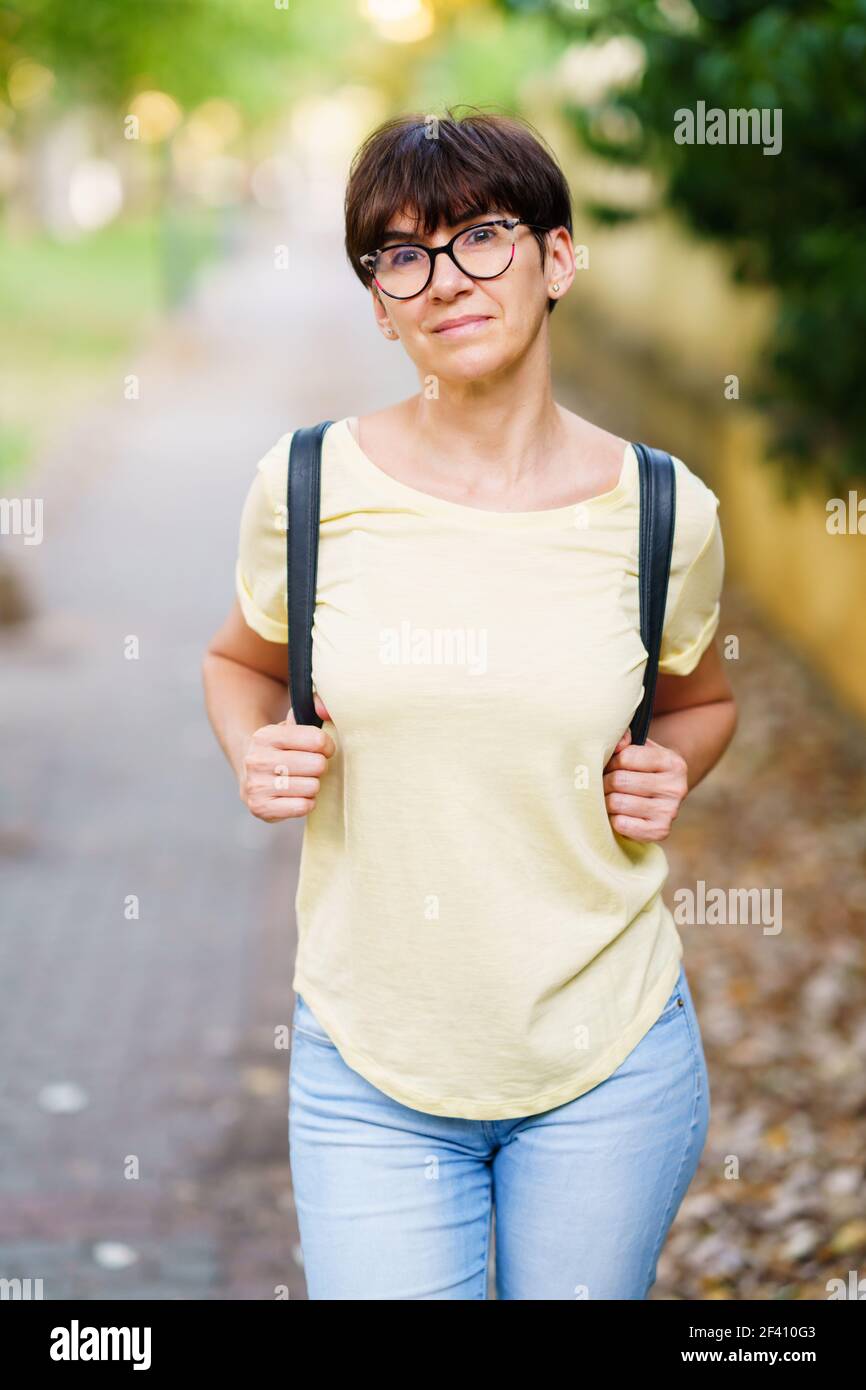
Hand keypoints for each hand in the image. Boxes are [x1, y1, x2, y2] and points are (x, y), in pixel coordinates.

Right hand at [241, 693, 334, 821]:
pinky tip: (296, 796)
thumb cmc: (281, 751)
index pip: (316, 739)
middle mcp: (257, 759)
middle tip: (311, 768)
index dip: (327, 746)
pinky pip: (303, 807)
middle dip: (319, 767)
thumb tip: (325, 709)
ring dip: (312, 786)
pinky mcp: (261, 808)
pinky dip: (306, 803)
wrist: (251, 777)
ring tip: (301, 781)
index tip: (324, 749)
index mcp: (265, 735)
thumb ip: (311, 710)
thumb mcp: (291, 727)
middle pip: (316, 765)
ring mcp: (257, 786)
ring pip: (311, 787)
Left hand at [603, 728, 687, 841]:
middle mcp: (676, 787)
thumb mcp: (640, 748)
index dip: (611, 761)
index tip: (611, 765)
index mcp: (672, 762)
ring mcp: (670, 812)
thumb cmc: (644, 768)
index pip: (625, 757)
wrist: (663, 796)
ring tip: (609, 797)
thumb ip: (625, 739)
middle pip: (619, 781)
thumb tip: (616, 744)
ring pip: (617, 802)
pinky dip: (613, 819)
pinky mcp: (660, 831)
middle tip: (604, 783)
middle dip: (605, 781)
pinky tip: (619, 814)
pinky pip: (621, 824)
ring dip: (606, 801)